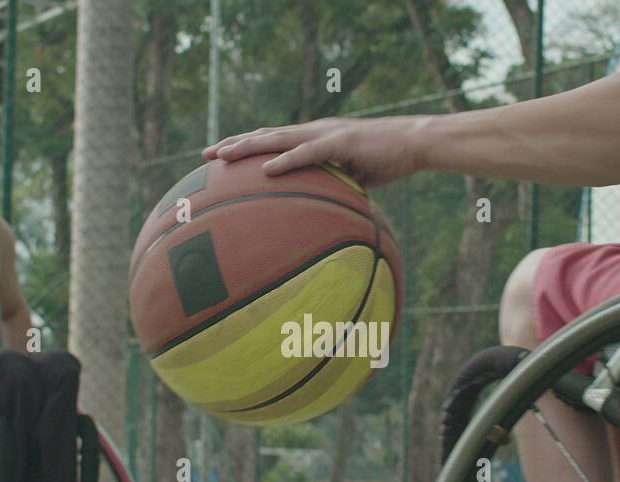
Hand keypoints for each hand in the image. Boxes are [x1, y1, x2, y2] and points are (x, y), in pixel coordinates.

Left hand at [202, 115, 430, 188]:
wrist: (416, 144)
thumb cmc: (388, 161)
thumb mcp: (354, 179)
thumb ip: (334, 189)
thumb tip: (321, 213)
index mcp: (315, 139)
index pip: (272, 140)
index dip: (244, 146)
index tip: (217, 158)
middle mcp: (314, 131)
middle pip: (265, 136)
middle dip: (233, 144)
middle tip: (203, 156)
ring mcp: (326, 134)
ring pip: (278, 138)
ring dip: (248, 147)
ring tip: (222, 156)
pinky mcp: (342, 142)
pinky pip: (308, 153)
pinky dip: (286, 160)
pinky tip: (266, 169)